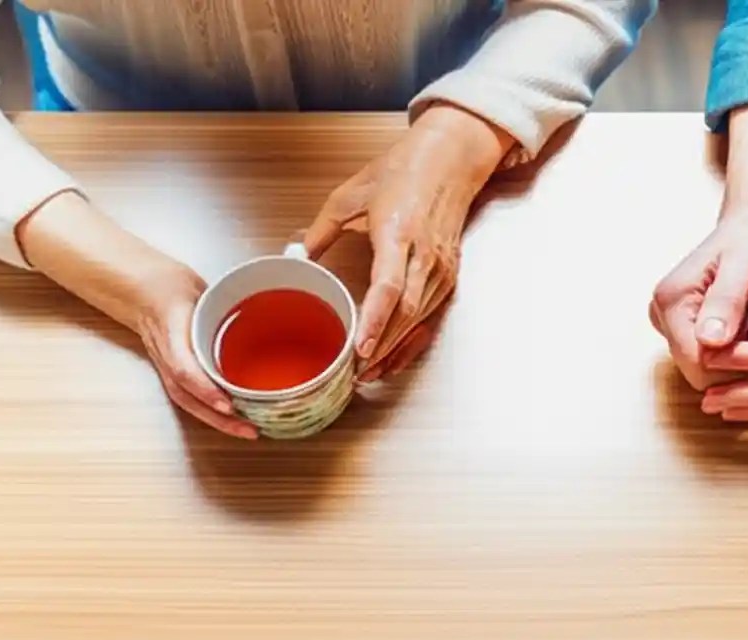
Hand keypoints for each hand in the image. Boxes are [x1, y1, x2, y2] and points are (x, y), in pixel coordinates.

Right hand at [134, 266, 258, 438]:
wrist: (140, 289)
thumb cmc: (170, 286)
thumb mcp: (197, 288)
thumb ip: (223, 302)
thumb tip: (261, 310)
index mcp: (172, 329)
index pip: (184, 368)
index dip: (205, 389)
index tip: (227, 404)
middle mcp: (167, 354)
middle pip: (187, 396)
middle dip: (217, 418)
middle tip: (248, 430)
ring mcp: (166, 366)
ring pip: (188, 402)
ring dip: (216, 421)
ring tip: (246, 431)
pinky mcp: (172, 372)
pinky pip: (189, 396)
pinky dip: (210, 410)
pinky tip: (234, 417)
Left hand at [303, 104, 512, 376]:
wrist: (451, 160)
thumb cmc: (404, 171)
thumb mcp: (350, 194)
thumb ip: (320, 230)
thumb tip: (296, 256)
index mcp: (398, 231)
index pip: (390, 285)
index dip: (376, 320)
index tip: (361, 346)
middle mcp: (424, 254)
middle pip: (406, 312)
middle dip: (382, 346)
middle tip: (355, 372)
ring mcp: (441, 267)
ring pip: (419, 319)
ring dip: (395, 348)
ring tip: (368, 371)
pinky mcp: (449, 275)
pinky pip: (430, 316)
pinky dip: (412, 340)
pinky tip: (393, 356)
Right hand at [649, 214, 747, 388]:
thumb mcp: (746, 266)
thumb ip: (727, 302)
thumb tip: (709, 340)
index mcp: (671, 300)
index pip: (697, 363)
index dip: (740, 364)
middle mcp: (663, 316)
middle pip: (703, 371)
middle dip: (746, 360)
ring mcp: (673, 326)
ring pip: (712, 369)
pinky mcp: (688, 331)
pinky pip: (717, 359)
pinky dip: (745, 351)